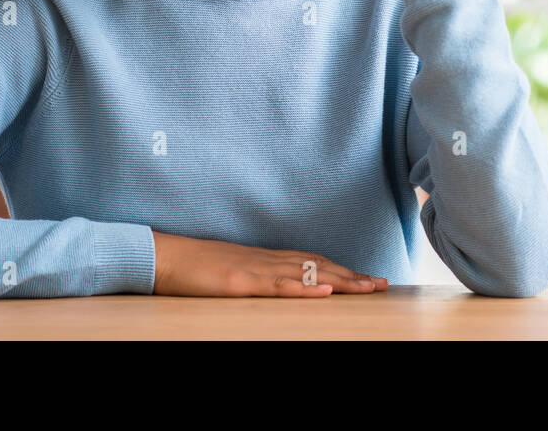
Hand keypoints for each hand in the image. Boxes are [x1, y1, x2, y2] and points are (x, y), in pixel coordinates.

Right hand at [151, 230, 388, 296]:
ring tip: (368, 288)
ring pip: (307, 274)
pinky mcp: (241, 283)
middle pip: (320, 267)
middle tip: (382, 285)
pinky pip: (277, 286)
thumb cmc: (197, 266)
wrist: (165, 256)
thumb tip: (283, 282)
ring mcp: (257, 270)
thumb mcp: (236, 270)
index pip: (315, 263)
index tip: (369, 279)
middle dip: (353, 277)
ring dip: (341, 281)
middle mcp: (269, 260)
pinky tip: (324, 291)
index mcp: (269, 259)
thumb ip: (260, 275)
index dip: (345, 271)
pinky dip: (304, 289)